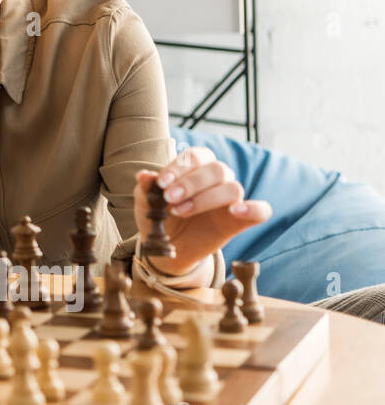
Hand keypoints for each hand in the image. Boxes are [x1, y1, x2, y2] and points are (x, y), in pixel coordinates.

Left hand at [133, 146, 272, 278]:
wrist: (169, 248)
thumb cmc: (160, 217)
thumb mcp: (147, 204)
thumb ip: (146, 189)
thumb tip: (144, 175)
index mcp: (197, 167)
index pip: (196, 156)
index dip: (180, 167)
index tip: (161, 183)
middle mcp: (218, 179)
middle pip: (217, 169)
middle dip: (191, 183)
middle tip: (169, 199)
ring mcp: (231, 200)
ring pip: (233, 188)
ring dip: (206, 198)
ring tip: (180, 211)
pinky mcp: (240, 221)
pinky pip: (261, 211)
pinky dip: (253, 209)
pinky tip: (235, 211)